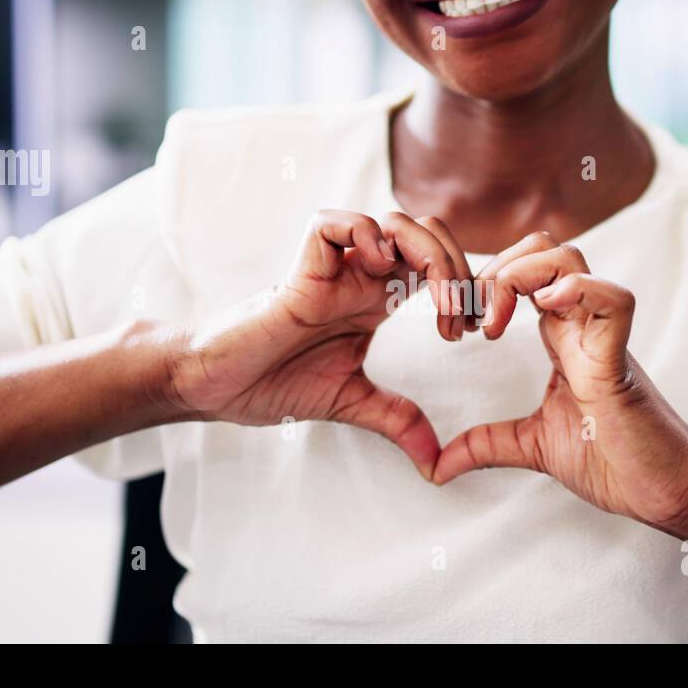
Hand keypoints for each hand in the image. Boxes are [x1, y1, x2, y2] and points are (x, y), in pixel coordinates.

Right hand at [165, 209, 472, 477]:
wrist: (218, 387)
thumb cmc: (273, 383)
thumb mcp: (352, 404)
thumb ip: (398, 422)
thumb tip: (437, 464)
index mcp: (377, 300)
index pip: (437, 266)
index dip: (465, 288)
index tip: (469, 332)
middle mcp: (360, 277)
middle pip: (427, 235)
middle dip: (457, 269)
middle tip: (459, 321)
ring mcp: (332, 270)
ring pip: (393, 222)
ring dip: (427, 255)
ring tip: (433, 304)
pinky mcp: (300, 270)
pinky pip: (333, 224)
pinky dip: (364, 235)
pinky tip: (378, 271)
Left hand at [433, 232, 687, 531]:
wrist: (666, 492)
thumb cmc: (614, 462)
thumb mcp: (532, 447)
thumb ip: (487, 446)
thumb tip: (437, 466)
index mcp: (561, 339)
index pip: (524, 274)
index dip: (485, 281)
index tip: (459, 324)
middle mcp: (581, 328)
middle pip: (544, 250)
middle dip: (497, 268)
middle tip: (471, 318)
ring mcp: (602, 339)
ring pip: (570, 261)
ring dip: (523, 275)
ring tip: (496, 322)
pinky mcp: (621, 361)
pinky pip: (613, 301)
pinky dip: (578, 291)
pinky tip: (545, 310)